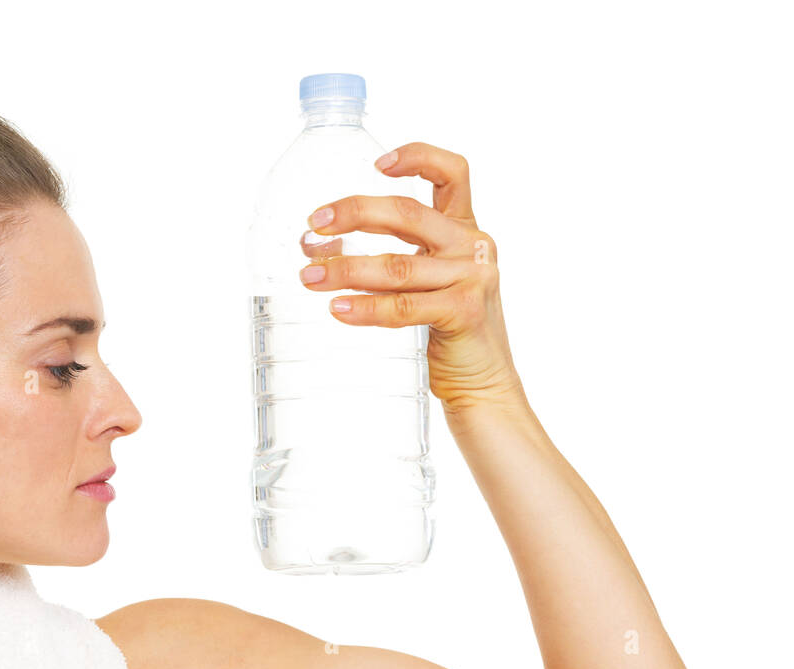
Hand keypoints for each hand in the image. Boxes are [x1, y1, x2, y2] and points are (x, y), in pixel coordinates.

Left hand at [299, 142, 523, 414]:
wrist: (484, 385)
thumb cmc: (447, 334)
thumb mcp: (427, 285)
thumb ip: (395, 263)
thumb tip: (321, 251)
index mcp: (464, 231)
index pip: (452, 174)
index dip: (417, 158)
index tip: (377, 163)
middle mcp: (471, 246)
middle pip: (406, 213)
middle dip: (353, 213)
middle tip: (313, 225)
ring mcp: (471, 278)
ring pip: (396, 265)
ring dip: (345, 268)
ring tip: (309, 277)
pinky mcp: (463, 312)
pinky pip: (404, 306)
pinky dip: (366, 307)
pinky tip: (338, 308)